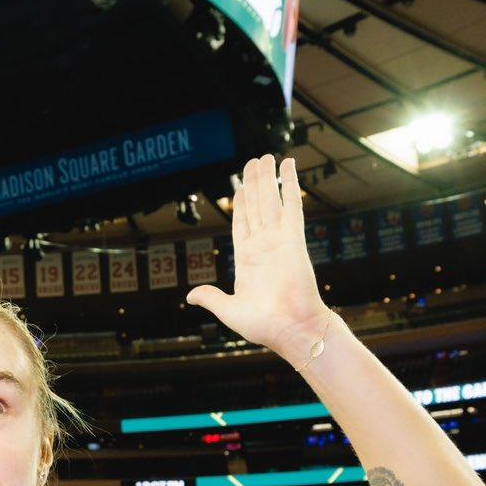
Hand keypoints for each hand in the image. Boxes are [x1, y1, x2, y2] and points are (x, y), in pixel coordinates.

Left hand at [186, 154, 327, 356]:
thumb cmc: (265, 326)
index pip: (242, 223)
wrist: (292, 329)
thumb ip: (212, 298)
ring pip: (270, 200)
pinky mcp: (294, 238)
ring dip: (267, 178)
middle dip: (253, 183)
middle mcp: (263, 246)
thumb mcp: (229, 310)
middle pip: (256, 206)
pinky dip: (290, 183)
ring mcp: (278, 240)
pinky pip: (291, 205)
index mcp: (247, 260)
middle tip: (253, 161)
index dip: (240, 204)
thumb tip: (191, 296)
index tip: (239, 187)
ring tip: (265, 157)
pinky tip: (288, 166)